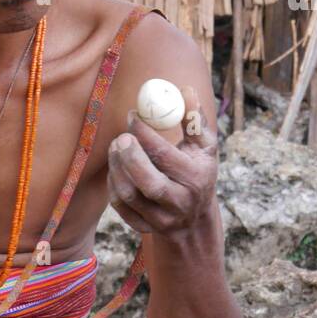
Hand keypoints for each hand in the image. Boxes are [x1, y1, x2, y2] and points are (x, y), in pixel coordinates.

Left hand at [107, 86, 217, 237]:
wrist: (194, 219)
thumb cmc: (197, 170)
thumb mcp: (203, 148)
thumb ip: (194, 120)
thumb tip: (184, 90)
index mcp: (197, 178)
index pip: (166, 156)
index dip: (145, 133)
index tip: (132, 115)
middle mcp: (181, 202)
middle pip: (149, 183)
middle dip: (129, 157)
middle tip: (119, 137)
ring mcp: (162, 218)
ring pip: (130, 195)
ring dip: (117, 169)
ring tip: (115, 147)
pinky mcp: (145, 227)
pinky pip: (121, 207)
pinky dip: (113, 186)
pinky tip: (116, 169)